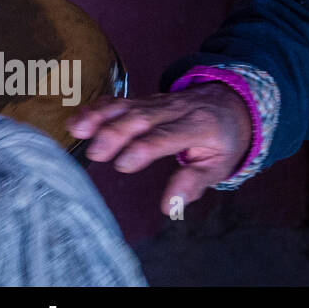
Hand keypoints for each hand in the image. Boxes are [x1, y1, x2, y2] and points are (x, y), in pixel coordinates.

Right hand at [67, 83, 253, 214]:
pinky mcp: (144, 100)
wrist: (231, 101)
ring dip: (101, 116)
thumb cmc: (223, 139)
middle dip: (118, 132)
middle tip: (96, 153)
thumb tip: (169, 206)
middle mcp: (176, 110)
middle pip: (144, 117)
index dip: (145, 148)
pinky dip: (98, 109)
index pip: (168, 135)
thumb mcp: (219, 164)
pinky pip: (120, 101)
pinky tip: (77, 121)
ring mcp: (159, 102)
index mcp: (199, 126)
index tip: (123, 164)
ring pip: (129, 105)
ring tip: (78, 130)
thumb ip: (194, 182)